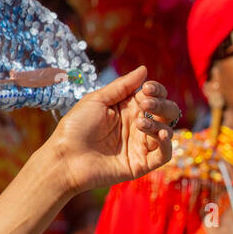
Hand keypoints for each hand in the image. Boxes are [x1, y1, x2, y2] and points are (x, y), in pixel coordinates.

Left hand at [46, 66, 177, 196]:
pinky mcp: (141, 164)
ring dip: (159, 123)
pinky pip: (164, 154)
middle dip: (161, 104)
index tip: (147, 88)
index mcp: (126, 108)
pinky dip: (167, 143)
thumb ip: (122, 86)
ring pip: (166, 131)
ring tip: (140, 123)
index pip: (153, 96)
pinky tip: (160, 135)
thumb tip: (144, 69)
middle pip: (165, 112)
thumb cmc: (75, 127)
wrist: (65, 158)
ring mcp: (139, 145)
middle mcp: (137, 125)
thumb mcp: (97, 100)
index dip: (156, 90)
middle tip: (146, 104)